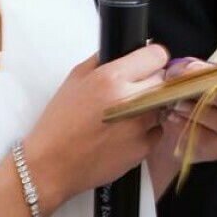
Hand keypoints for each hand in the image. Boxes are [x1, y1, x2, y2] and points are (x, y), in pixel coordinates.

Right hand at [23, 45, 169, 213]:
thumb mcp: (74, 79)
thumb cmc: (59, 124)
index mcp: (112, 78)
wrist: (52, 166)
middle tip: (131, 91)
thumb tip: (127, 50)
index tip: (145, 64)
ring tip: (124, 114)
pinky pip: (158, 128)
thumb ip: (103, 59)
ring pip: (163, 104)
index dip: (150, 59)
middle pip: (163, 78)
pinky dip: (146, 129)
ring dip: (150, 105)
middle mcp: (131, 100)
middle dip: (150, 81)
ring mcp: (141, 125)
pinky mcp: (145, 147)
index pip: (157, 55)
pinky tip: (124, 132)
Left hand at [147, 58, 216, 191]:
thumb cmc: (176, 94)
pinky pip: (210, 140)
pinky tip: (174, 121)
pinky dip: (189, 130)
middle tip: (184, 95)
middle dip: (209, 97)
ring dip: (197, 114)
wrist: (160, 127)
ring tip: (175, 107)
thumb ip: (187, 70)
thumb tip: (197, 70)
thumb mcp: (176, 75)